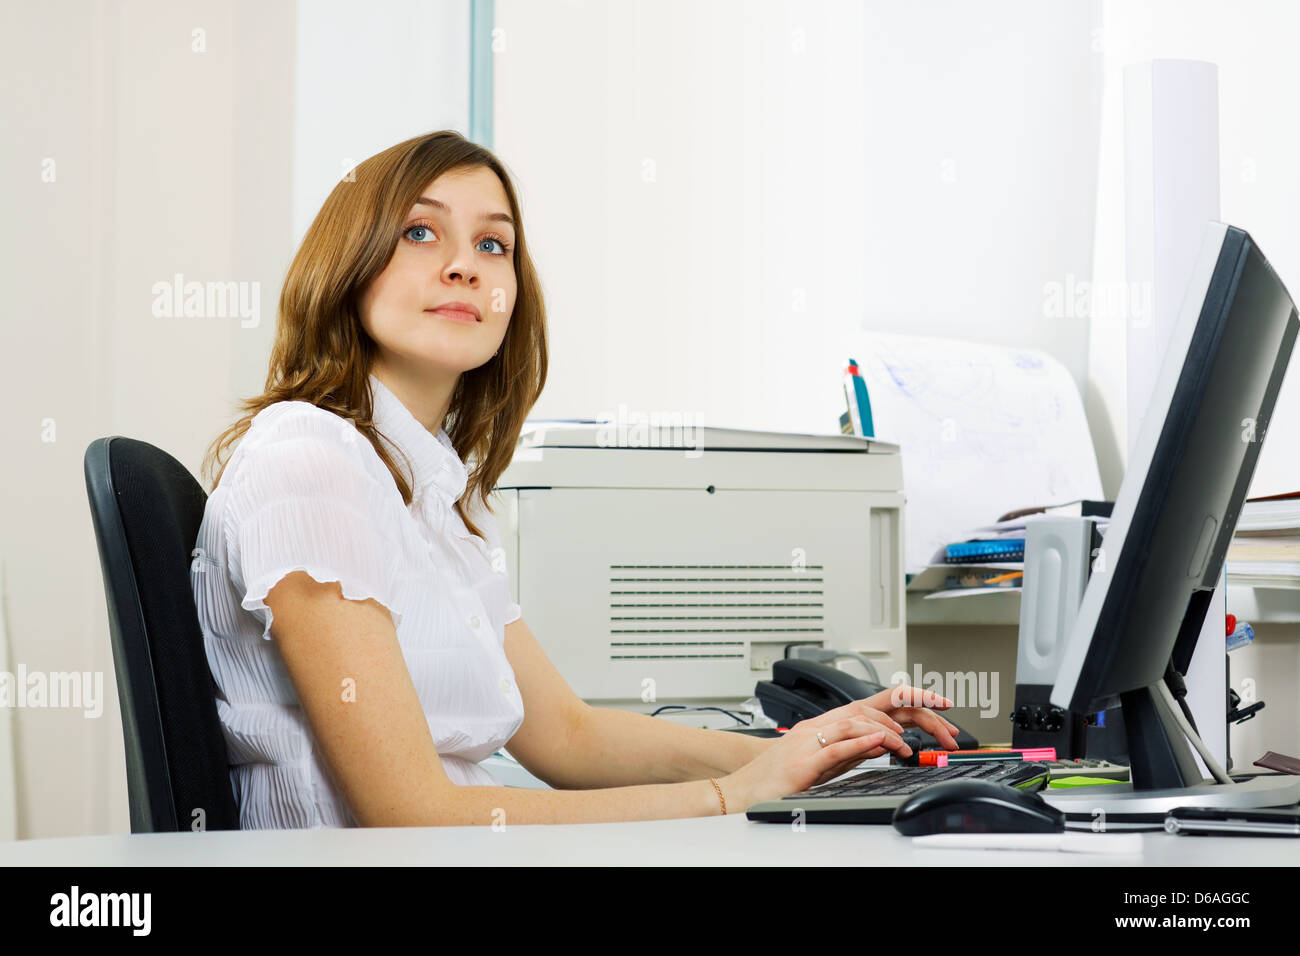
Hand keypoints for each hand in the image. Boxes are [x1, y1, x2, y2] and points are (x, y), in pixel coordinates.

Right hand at [719, 686, 957, 808]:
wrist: (745, 787)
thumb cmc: (781, 774)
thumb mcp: (827, 761)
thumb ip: (854, 750)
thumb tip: (884, 745)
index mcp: (830, 722)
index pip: (878, 703)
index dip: (912, 701)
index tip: (943, 708)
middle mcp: (823, 724)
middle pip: (874, 705)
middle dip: (914, 711)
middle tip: (945, 728)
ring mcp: (813, 739)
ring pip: (857, 720)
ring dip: (889, 731)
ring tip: (909, 747)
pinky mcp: (805, 761)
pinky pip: (837, 746)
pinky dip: (861, 742)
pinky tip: (882, 744)